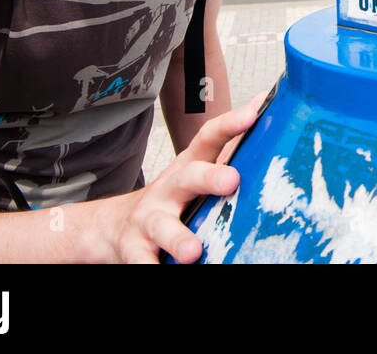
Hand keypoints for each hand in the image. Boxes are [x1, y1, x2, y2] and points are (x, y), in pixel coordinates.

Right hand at [96, 91, 264, 263]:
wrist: (113, 226)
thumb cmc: (170, 197)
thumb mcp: (194, 168)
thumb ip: (227, 144)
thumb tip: (262, 102)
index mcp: (189, 168)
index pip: (209, 139)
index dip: (230, 124)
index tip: (253, 113)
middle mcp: (168, 189)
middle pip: (188, 178)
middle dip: (209, 177)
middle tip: (231, 180)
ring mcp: (149, 220)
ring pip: (162, 227)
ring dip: (178, 237)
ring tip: (192, 251)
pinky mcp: (134, 251)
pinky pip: (142, 262)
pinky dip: (150, 270)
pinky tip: (159, 273)